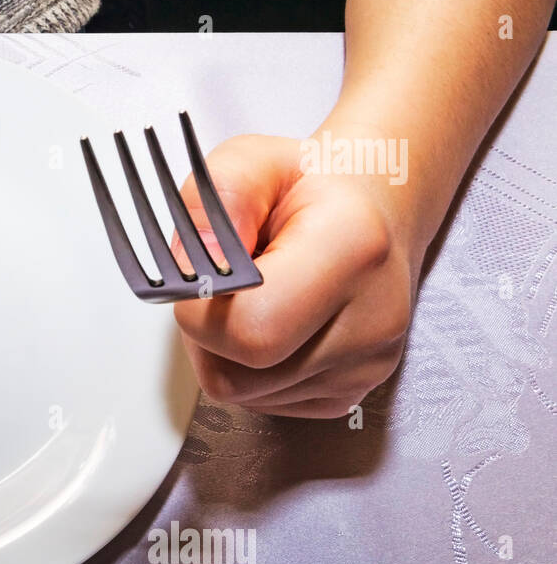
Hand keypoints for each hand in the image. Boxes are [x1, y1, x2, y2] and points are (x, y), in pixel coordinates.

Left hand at [171, 128, 418, 418]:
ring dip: (221, 352)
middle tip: (216, 288)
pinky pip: (264, 402)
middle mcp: (372, 317)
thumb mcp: (249, 161)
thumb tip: (192, 266)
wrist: (373, 211)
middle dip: (204, 334)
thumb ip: (212, 202)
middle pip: (239, 373)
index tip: (203, 275)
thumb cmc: (308, 189)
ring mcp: (366, 364)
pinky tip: (268, 324)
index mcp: (354, 247)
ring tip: (245, 300)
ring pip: (243, 393)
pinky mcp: (350, 393)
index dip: (202, 309)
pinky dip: (248, 369)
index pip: (250, 327)